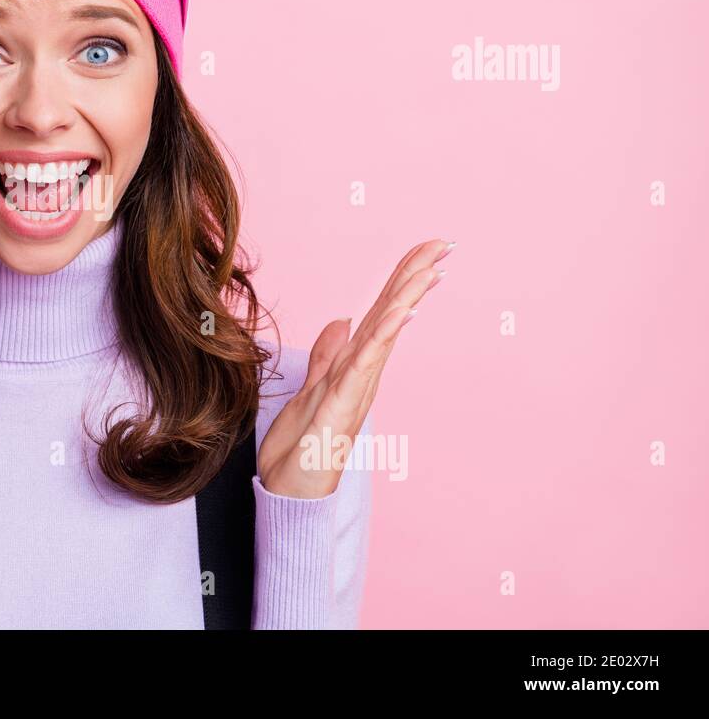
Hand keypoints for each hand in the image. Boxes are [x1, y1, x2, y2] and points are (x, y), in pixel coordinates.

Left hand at [257, 238, 454, 498]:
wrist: (291, 491)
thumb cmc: (302, 447)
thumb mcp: (310, 389)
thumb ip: (328, 355)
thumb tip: (342, 321)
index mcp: (355, 365)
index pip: (382, 312)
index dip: (402, 280)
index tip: (424, 249)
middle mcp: (363, 372)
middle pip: (393, 314)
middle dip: (416, 277)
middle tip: (444, 243)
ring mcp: (357, 386)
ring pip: (386, 332)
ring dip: (408, 297)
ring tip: (432, 266)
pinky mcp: (343, 401)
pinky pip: (365, 361)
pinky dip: (384, 335)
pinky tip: (402, 312)